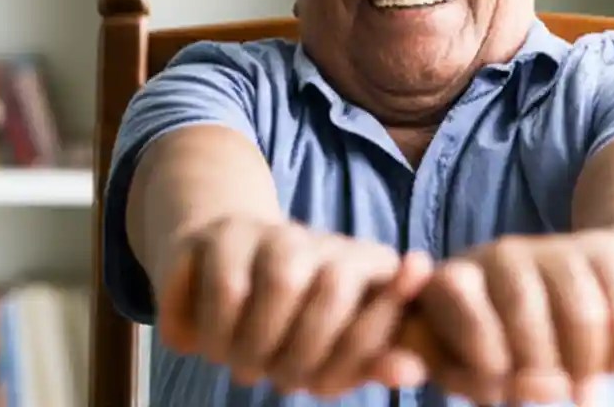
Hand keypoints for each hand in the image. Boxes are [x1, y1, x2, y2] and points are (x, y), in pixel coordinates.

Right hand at [155, 216, 433, 396]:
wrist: (224, 274)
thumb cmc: (296, 325)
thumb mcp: (338, 350)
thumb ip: (375, 359)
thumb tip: (411, 372)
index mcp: (367, 265)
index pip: (374, 314)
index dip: (346, 361)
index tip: (314, 381)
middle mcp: (320, 240)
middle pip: (330, 292)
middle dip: (297, 355)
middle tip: (274, 378)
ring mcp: (267, 231)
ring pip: (275, 285)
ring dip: (246, 345)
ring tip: (240, 363)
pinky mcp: (216, 233)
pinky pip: (219, 287)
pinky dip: (208, 330)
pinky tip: (203, 342)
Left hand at [413, 230, 613, 404]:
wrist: (581, 301)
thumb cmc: (512, 346)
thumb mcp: (478, 366)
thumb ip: (484, 379)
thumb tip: (528, 384)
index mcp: (458, 278)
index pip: (455, 289)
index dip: (476, 336)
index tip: (498, 368)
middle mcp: (504, 255)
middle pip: (523, 311)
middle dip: (542, 366)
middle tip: (554, 390)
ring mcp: (556, 248)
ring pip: (582, 315)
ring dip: (588, 365)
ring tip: (584, 388)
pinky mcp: (609, 253)